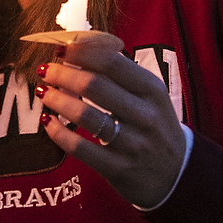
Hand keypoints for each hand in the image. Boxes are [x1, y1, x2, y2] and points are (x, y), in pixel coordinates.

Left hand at [37, 32, 186, 208]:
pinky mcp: (119, 168)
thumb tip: (78, 48)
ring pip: (85, 115)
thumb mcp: (149, 96)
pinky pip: (80, 147)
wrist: (178, 174)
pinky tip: (48, 121)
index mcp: (152, 90)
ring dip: (57, 99)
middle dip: (63, 74)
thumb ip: (121, 74)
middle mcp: (145, 115)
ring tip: (44, 91)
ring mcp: (133, 144)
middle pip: (94, 85)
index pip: (111, 62)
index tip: (61, 48)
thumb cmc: (155, 125)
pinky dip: (58, 132)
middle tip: (45, 69)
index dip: (81, 52)